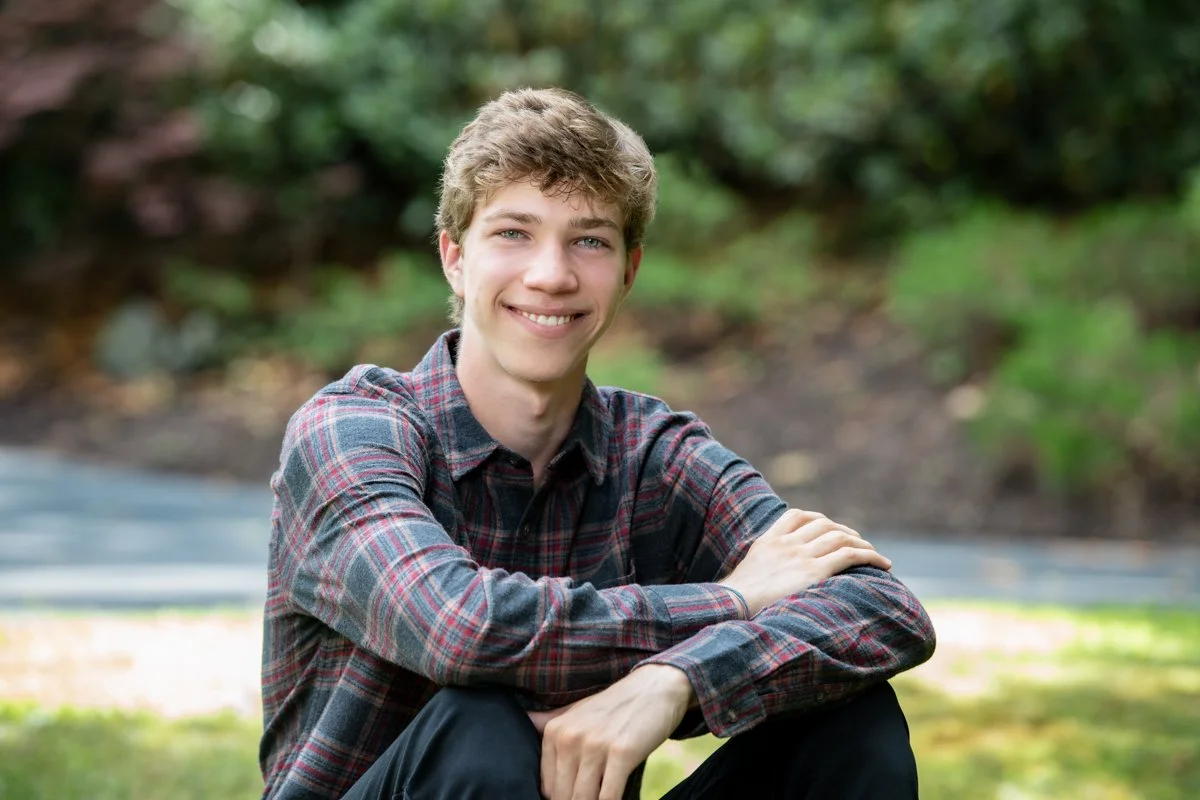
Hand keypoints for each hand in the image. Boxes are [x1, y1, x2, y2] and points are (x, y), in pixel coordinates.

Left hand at [527, 664, 692, 799]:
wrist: (654, 688)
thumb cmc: (613, 706)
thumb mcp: (574, 711)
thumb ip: (546, 722)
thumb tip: (521, 720)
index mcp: (555, 731)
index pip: (547, 787)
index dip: (562, 798)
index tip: (575, 794)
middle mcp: (570, 737)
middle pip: (563, 797)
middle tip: (591, 796)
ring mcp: (595, 745)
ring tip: (602, 796)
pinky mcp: (622, 753)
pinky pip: (608, 797)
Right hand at [720, 508, 891, 615]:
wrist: (731, 607)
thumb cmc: (732, 604)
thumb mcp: (739, 580)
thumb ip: (754, 577)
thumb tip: (752, 593)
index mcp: (767, 542)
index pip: (797, 516)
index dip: (817, 520)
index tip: (829, 529)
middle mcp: (786, 543)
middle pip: (824, 525)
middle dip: (844, 531)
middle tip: (858, 543)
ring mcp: (800, 555)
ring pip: (841, 538)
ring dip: (862, 544)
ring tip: (875, 555)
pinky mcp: (814, 571)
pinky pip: (850, 555)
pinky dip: (871, 557)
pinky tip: (883, 565)